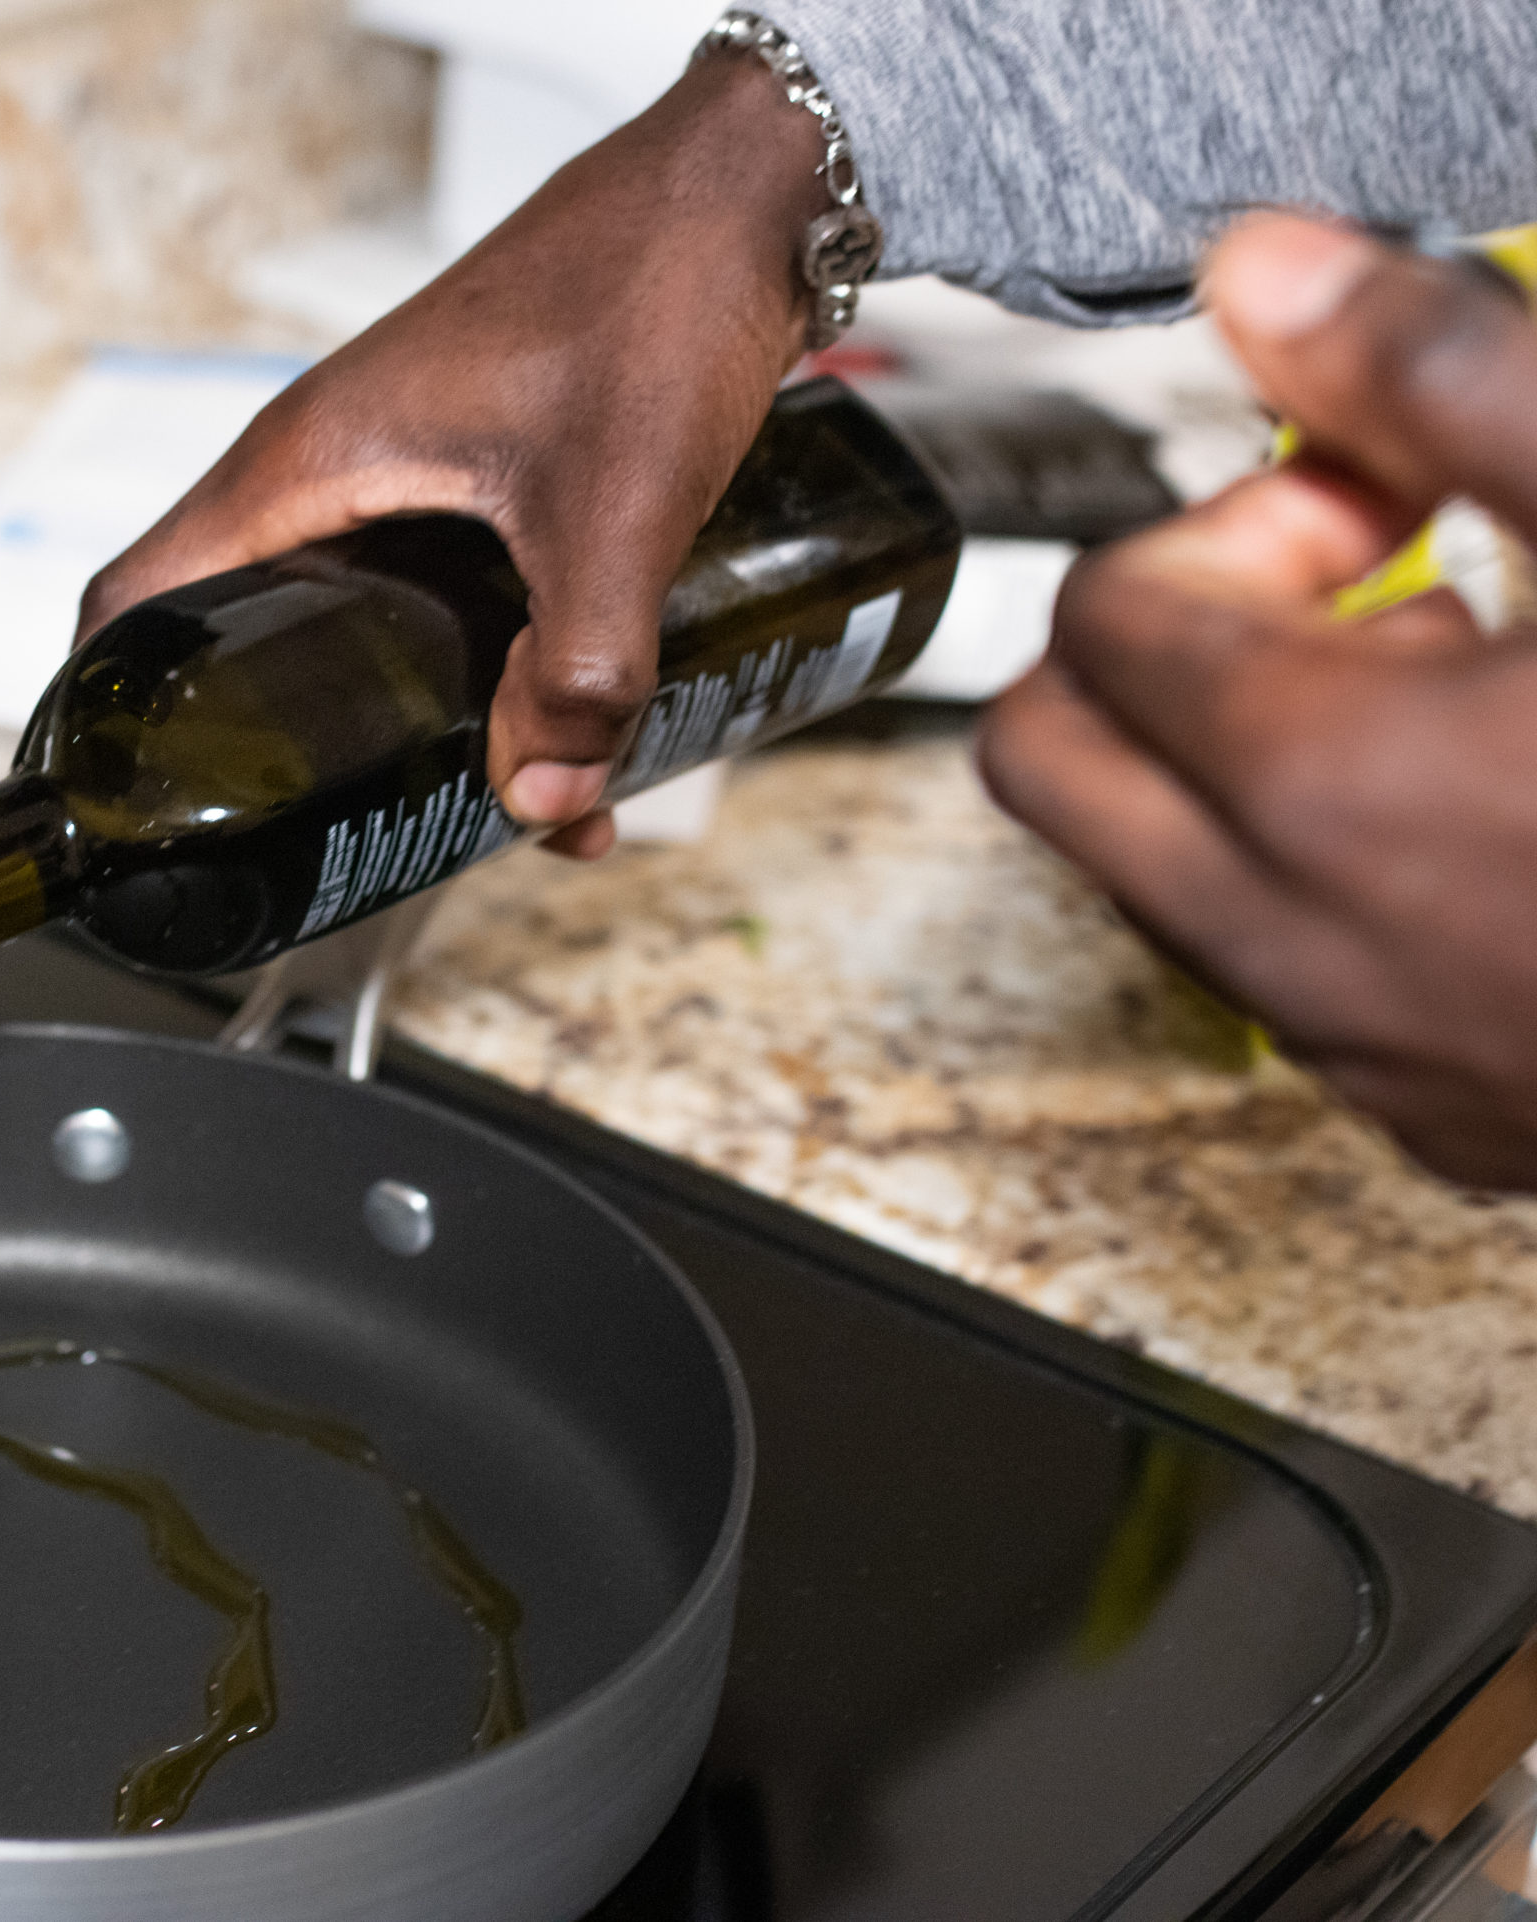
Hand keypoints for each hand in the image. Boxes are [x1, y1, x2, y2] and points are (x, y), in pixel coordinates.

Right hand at [77, 52, 828, 858]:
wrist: (743, 191)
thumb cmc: (652, 297)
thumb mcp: (615, 512)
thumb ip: (581, 674)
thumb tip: (546, 801)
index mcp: (300, 465)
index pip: (136, 603)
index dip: (115, 713)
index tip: (149, 814)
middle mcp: (320, 467)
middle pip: (239, 633)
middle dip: (280, 751)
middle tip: (330, 842)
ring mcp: (388, 464)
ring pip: (349, 619)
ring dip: (395, 716)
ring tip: (469, 809)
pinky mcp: (459, 466)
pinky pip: (425, 588)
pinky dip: (464, 665)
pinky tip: (550, 728)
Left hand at [980, 213, 1536, 1188]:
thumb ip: (1441, 382)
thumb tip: (1271, 281)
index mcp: (1323, 784)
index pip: (1103, 611)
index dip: (1229, 516)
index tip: (1365, 495)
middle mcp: (1297, 941)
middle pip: (1057, 758)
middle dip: (1166, 645)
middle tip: (1348, 588)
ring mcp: (1360, 1049)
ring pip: (1159, 873)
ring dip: (1250, 762)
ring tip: (1464, 692)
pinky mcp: (1440, 1117)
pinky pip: (1292, 977)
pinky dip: (1335, 877)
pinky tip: (1512, 819)